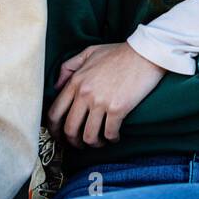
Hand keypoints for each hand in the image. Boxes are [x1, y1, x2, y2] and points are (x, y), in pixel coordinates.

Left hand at [48, 42, 166, 147]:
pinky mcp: (118, 109)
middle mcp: (85, 93)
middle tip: (79, 144)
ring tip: (99, 142)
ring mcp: (101, 102)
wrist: (145, 53)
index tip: (59, 136)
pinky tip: (115, 136)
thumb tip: (56, 86)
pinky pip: (110, 133)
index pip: (54, 112)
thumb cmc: (119, 53)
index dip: (54, 129)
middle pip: (69, 129)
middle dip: (72, 142)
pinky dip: (112, 139)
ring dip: (93, 144)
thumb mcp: (88, 53)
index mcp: (76, 81)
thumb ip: (68, 67)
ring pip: (89, 136)